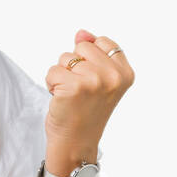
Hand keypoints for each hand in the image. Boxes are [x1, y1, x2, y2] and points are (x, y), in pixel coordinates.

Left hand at [44, 29, 133, 154]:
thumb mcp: (99, 80)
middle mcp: (113, 76)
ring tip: (71, 96)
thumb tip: (81, 33)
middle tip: (80, 91)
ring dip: (62, 75)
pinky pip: (52, 71)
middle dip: (75, 66)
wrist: (76, 143)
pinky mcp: (74, 86)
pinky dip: (51, 84)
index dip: (90, 59)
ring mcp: (94, 80)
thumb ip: (94, 54)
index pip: (102, 42)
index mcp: (125, 73)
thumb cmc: (85, 112)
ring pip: (65, 58)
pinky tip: (61, 99)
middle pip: (82, 47)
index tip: (92, 83)